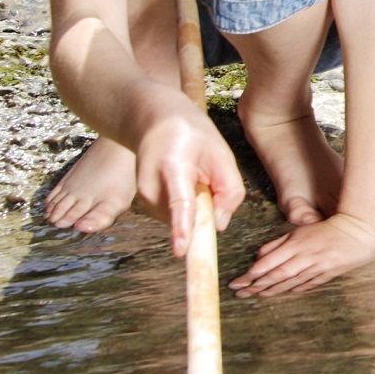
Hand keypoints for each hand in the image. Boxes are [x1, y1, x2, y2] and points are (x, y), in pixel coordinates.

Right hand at [132, 92, 243, 241]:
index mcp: (173, 168)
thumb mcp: (221, 153)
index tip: (181, 250)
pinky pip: (179, 218)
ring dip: (198, 207)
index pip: (179, 203)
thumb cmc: (190, 135)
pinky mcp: (147, 208)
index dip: (182, 228)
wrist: (155, 123)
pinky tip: (184, 184)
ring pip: (185, 221)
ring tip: (192, 176)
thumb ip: (229, 190)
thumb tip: (219, 226)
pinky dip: (188, 207)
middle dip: (207, 210)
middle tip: (205, 175)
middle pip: (186, 219)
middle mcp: (151, 187)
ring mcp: (146, 200)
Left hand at [232, 211, 374, 296]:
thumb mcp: (303, 229)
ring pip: (289, 283)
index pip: (269, 262)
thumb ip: (281, 242)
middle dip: (255, 286)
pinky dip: (293, 290)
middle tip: (240, 293)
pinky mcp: (328, 273)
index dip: (252, 274)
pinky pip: (307, 284)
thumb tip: (260, 255)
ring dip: (270, 291)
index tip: (238, 281)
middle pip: (275, 275)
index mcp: (298, 243)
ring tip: (255, 296)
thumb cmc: (331, 227)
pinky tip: (282, 294)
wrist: (362, 231)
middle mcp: (305, 257)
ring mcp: (317, 267)